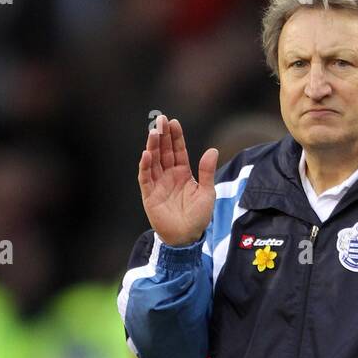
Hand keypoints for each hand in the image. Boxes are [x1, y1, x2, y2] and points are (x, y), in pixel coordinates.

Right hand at [138, 114, 217, 246]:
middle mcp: (169, 175)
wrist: (187, 237)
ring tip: (153, 132)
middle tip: (161, 120)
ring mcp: (158, 184)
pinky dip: (145, 166)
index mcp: (183, 173)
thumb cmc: (198, 217)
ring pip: (153, 161)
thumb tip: (212, 150)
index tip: (174, 122)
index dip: (176, 137)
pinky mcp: (149, 195)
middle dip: (162, 136)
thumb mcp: (207, 193)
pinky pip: (145, 178)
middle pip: (163, 151)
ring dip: (152, 147)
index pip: (178, 150)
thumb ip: (207, 171)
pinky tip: (146, 154)